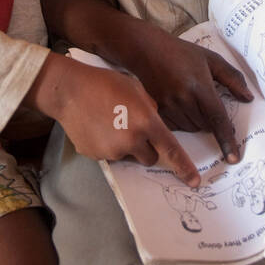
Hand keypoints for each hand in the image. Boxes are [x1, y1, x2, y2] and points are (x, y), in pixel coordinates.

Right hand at [30, 54, 200, 185]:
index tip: (194, 181)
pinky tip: (97, 127)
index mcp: (146, 122)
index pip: (171, 150)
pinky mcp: (96, 156)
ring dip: (126, 146)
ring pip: (128, 156)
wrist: (69, 90)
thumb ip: (150, 108)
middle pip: (150, 158)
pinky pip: (109, 155)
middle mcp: (131, 141)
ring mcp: (112, 151)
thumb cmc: (104, 83)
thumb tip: (155, 123)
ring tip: (110, 123)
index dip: (184, 167)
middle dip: (147, 148)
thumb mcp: (135, 88)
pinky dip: (107, 145)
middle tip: (133, 129)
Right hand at [125, 25, 253, 161]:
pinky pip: (176, 127)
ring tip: (188, 99)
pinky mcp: (156, 111)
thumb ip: (232, 78)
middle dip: (210, 119)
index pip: (217, 119)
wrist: (146, 50)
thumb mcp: (211, 59)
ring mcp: (168, 106)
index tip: (234, 158)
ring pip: (191, 128)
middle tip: (203, 100)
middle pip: (205, 126)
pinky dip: (182, 121)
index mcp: (200, 86)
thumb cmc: (181, 53)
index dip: (227, 140)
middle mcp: (183, 99)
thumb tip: (248, 98)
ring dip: (196, 121)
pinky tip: (177, 104)